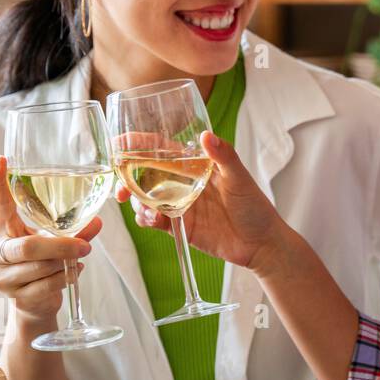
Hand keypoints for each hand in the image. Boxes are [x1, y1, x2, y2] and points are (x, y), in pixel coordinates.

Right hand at [0, 157, 99, 325]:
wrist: (33, 302)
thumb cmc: (42, 263)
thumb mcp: (53, 241)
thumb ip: (73, 230)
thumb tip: (98, 221)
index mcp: (2, 231)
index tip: (2, 161)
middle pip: (28, 248)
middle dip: (61, 246)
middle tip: (85, 246)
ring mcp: (2, 277)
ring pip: (42, 267)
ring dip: (66, 263)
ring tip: (75, 259)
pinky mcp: (15, 297)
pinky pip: (48, 284)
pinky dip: (66, 277)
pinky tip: (72, 273)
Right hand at [115, 131, 287, 273]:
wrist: (261, 243)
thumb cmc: (255, 206)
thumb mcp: (240, 178)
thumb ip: (224, 157)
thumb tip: (206, 135)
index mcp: (195, 165)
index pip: (161, 149)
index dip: (138, 145)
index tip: (119, 144)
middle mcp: (182, 182)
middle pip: (143, 173)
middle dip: (126, 176)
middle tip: (120, 186)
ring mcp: (177, 204)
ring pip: (143, 197)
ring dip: (135, 200)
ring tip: (144, 207)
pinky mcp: (177, 225)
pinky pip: (152, 219)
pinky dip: (145, 218)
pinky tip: (153, 219)